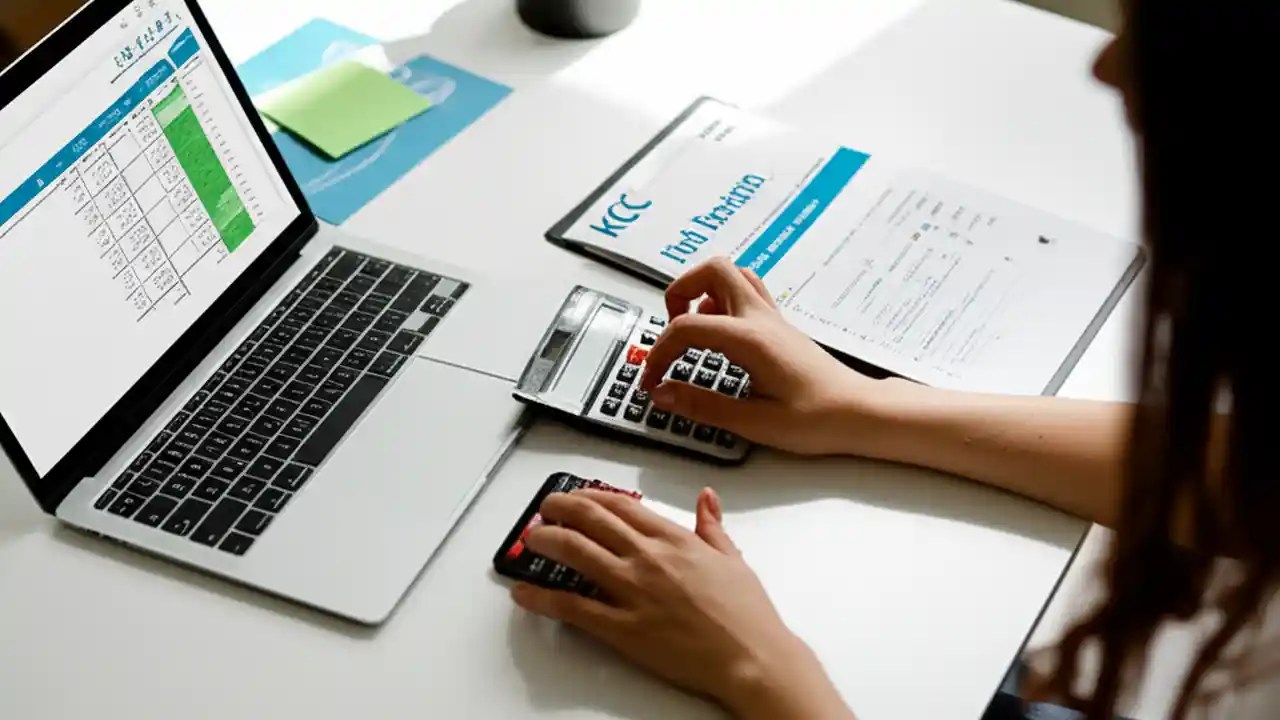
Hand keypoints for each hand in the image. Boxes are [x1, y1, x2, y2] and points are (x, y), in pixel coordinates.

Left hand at [511, 488, 853, 719]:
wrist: (752, 658)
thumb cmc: (747, 616)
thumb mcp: (732, 559)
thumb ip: (712, 525)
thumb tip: (707, 498)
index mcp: (674, 539)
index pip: (620, 506)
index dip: (590, 497)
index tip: (577, 496)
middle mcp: (648, 558)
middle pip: (591, 519)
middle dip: (560, 508)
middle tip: (545, 508)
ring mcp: (633, 591)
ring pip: (575, 553)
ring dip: (546, 540)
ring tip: (531, 539)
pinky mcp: (622, 628)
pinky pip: (573, 608)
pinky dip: (542, 598)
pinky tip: (525, 593)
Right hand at [638, 257, 892, 455]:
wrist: (859, 412)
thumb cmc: (818, 419)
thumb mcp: (754, 423)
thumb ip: (704, 406)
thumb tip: (664, 393)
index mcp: (751, 339)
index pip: (687, 327)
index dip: (660, 352)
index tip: (653, 381)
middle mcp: (760, 319)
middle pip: (712, 269)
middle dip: (678, 293)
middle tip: (670, 333)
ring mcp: (771, 318)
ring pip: (730, 274)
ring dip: (700, 292)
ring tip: (691, 331)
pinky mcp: (776, 326)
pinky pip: (745, 292)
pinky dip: (721, 302)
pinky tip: (719, 337)